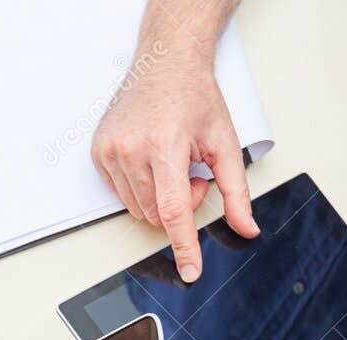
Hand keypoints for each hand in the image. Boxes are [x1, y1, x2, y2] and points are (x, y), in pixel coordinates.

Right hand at [92, 42, 256, 281]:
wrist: (165, 61)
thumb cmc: (194, 96)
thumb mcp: (224, 143)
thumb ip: (237, 191)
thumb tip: (247, 228)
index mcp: (164, 145)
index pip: (173, 211)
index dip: (183, 245)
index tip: (189, 271)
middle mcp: (132, 149)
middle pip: (157, 214)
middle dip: (179, 204)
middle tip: (191, 172)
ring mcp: (111, 151)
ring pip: (138, 209)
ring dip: (159, 198)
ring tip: (171, 163)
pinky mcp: (99, 152)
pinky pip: (121, 194)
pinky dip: (141, 187)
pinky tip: (152, 160)